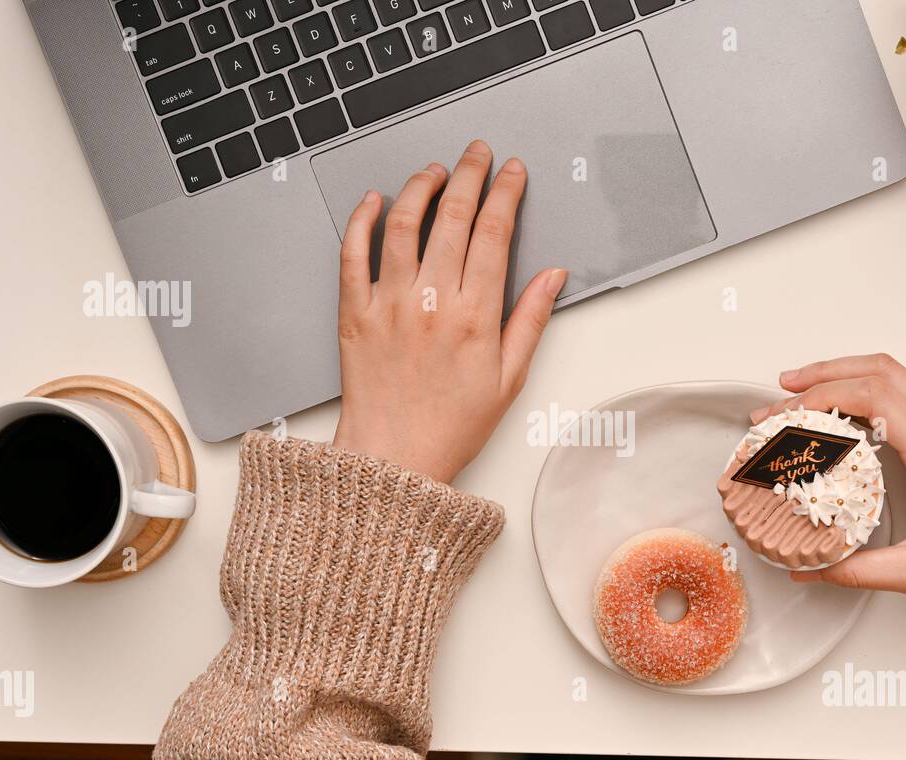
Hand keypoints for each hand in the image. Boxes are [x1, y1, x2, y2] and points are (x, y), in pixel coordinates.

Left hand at [332, 140, 567, 483]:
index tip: (513, 173)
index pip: (495, 233)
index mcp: (475, 316)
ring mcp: (389, 303)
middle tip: (477, 154)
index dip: (506, 194)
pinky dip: (362, 220)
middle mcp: (432, 301)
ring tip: (434, 171)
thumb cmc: (451, 426)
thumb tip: (553, 276)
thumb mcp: (509, 379)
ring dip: (421, 186)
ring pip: (404, 223)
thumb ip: (530, 320)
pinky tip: (375, 200)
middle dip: (470, 174)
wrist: (393, 460)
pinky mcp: (355, 312)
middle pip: (453, 216)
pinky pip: (353, 253)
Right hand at [751, 354, 905, 596]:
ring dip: (839, 372)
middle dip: (817, 379)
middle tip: (775, 401)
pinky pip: (901, 385)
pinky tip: (837, 401)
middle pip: (875, 372)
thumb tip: (810, 571)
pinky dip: (861, 383)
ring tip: (795, 388)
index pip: (873, 398)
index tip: (783, 418)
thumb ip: (860, 572)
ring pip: (888, 370)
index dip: (820, 398)